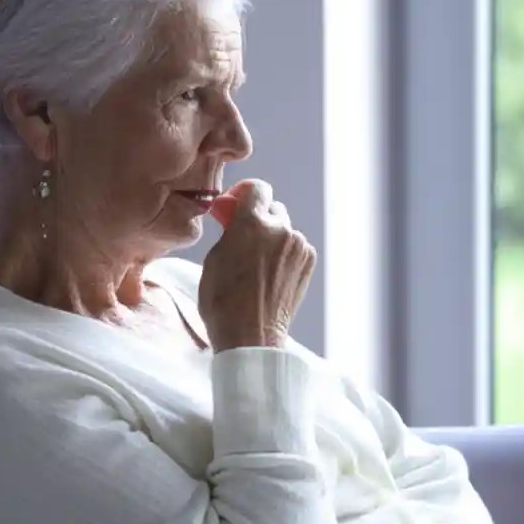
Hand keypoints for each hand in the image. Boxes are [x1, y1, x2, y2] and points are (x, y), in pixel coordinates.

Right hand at [198, 179, 316, 349]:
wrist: (250, 334)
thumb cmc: (223, 301)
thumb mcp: (214, 258)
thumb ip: (230, 232)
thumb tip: (235, 222)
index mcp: (251, 223)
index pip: (257, 189)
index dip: (246, 194)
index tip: (238, 205)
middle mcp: (280, 229)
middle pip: (273, 209)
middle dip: (260, 220)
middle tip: (247, 239)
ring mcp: (298, 246)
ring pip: (286, 231)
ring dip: (274, 240)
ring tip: (259, 266)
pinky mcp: (309, 262)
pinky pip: (296, 248)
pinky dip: (286, 256)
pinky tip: (273, 276)